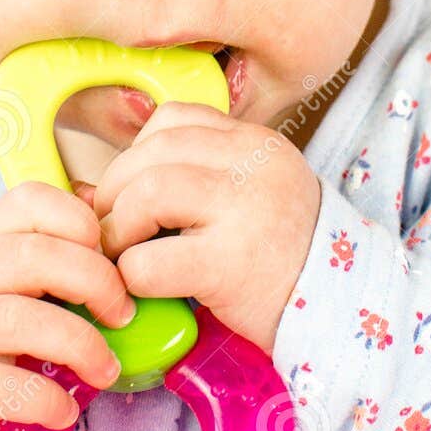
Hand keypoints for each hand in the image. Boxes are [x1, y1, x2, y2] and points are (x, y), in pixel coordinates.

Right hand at [0, 182, 135, 430]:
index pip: (29, 200)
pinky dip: (45, 398)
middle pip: (30, 256)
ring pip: (16, 319)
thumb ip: (70, 251)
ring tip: (106, 369)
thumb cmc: (10, 337)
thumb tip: (118, 218)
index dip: (80, 221)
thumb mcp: (34, 286)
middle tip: (123, 316)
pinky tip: (67, 409)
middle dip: (94, 282)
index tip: (115, 259)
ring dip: (78, 344)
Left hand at [87, 102, 321, 354]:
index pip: (175, 118)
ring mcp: (244, 212)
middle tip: (113, 229)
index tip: (133, 189)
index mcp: (257, 143)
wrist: (344, 312)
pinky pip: (149, 260)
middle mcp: (253, 166)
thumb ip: (186, 182)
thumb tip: (86, 191)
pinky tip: (147, 289)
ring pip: (146, 194)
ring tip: (125, 255)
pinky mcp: (230, 266)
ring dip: (119, 229)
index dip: (138, 152)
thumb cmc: (283, 260)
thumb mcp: (247, 199)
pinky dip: (133, 275)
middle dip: (115, 191)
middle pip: (151, 153)